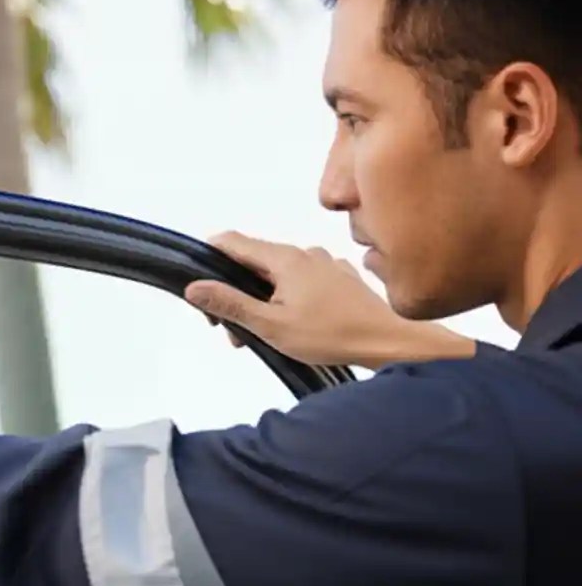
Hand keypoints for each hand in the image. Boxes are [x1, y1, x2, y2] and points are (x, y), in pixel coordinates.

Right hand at [184, 231, 472, 368]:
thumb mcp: (270, 325)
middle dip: (236, 293)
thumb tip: (194, 287)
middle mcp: (303, 253)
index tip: (202, 289)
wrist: (391, 343)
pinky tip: (295, 326)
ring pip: (277, 275)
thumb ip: (230, 304)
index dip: (209, 260)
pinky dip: (287, 299)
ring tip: (265, 336)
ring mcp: (324, 264)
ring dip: (261, 301)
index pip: (232, 242)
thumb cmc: (331, 335)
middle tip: (234, 331)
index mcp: (284, 258)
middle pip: (253, 263)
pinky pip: (301, 281)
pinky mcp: (339, 278)